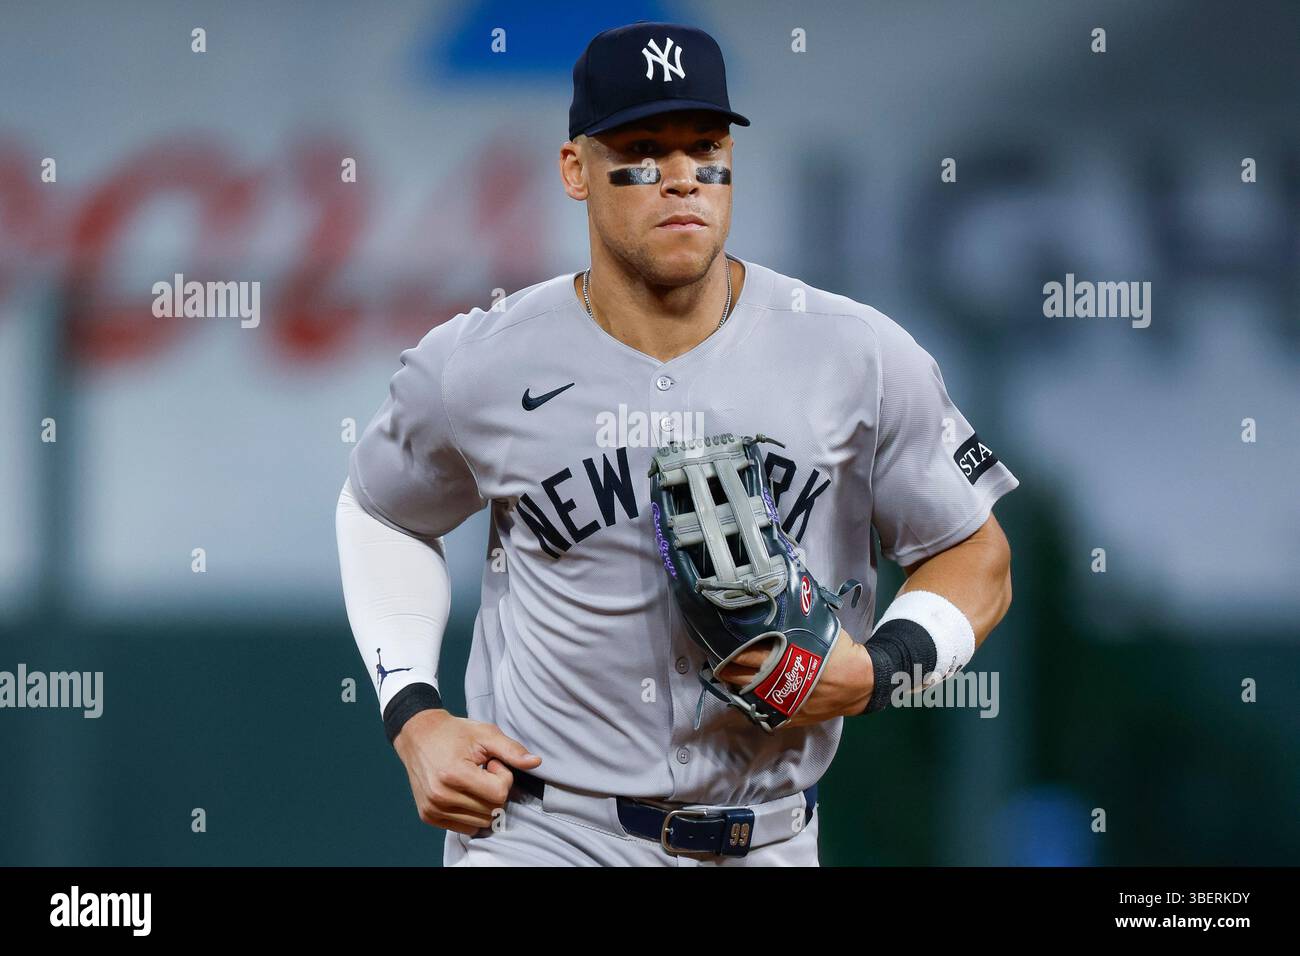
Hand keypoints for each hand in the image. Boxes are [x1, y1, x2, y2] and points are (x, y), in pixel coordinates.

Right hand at [392, 709, 541, 834]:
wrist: (418, 735)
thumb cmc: (454, 733)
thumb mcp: (486, 734)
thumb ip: (512, 750)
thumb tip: (536, 762)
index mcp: (454, 775)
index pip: (499, 794)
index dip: (503, 777)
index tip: (492, 763)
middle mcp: (441, 796)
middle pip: (491, 810)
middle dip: (495, 791)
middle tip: (483, 771)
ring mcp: (433, 809)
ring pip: (480, 822)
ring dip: (483, 803)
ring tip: (472, 781)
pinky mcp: (428, 816)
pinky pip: (464, 828)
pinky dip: (471, 814)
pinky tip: (464, 793)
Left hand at [717, 629, 873, 727]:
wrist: (862, 683)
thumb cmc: (841, 654)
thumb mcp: (820, 633)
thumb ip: (798, 627)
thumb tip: (779, 610)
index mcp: (788, 661)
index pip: (750, 657)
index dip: (733, 653)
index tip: (722, 647)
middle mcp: (784, 685)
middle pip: (744, 680)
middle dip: (729, 672)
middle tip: (720, 664)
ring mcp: (787, 705)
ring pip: (751, 700)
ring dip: (738, 690)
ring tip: (728, 680)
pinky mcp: (792, 718)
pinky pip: (765, 715)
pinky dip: (753, 706)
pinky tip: (746, 698)